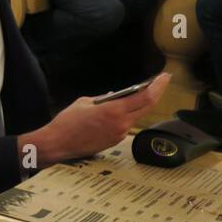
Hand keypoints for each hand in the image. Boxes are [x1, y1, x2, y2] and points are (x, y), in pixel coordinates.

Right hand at [21, 73, 169, 163]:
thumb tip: (114, 97)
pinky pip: (125, 125)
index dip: (158, 86)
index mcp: (114, 110)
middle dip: (156, 93)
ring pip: (136, 116)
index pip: (145, 97)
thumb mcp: (83, 103)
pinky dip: (125, 115)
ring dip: (139, 105)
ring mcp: (119, 134)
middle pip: (147, 107)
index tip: (164, 77)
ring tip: (137, 94)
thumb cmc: (66, 122)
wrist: (57, 144)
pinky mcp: (114, 141)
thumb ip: (103, 99)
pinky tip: (118, 111)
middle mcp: (121, 124)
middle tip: (160, 82)